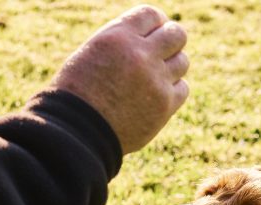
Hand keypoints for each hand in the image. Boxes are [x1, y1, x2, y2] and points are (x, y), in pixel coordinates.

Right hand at [51, 5, 188, 153]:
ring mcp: (155, 80)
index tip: (155, 33)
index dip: (157, 23)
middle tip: (163, 52)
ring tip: (155, 77)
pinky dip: (173, 90)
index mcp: (117, 36)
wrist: (78, 133)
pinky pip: (182, 89)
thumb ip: (123, 43)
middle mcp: (140, 54)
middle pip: (176, 35)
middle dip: (171, 41)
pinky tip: (156, 96)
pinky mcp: (164, 105)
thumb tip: (151, 38)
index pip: (152, 15)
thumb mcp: (92, 54)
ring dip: (172, 66)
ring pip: (182, 62)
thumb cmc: (77, 94)